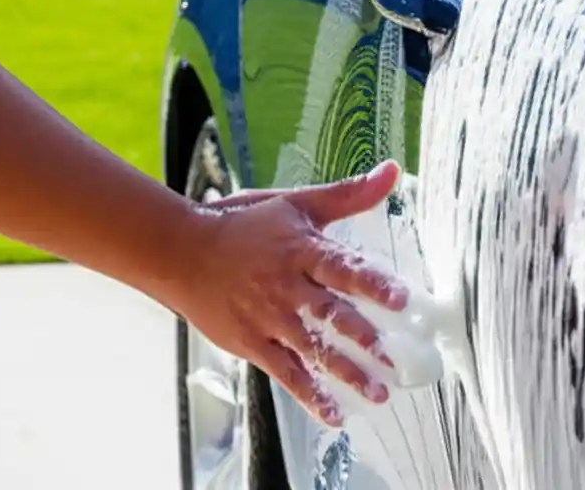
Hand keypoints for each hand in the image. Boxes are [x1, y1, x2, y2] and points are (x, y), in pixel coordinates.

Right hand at [166, 161, 407, 425]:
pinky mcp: (251, 342)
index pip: (342, 267)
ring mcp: (268, 317)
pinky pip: (284, 372)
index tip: (402, 299)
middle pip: (330, 313)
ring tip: (379, 392)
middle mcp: (286, 286)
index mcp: (301, 249)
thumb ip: (348, 195)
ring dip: (347, 372)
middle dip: (365, 337)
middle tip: (396, 359)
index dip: (372, 283)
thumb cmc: (245, 225)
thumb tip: (393, 171)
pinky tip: (334, 413)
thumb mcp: (295, 204)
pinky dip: (309, 394)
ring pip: (312, 348)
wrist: (182, 252)